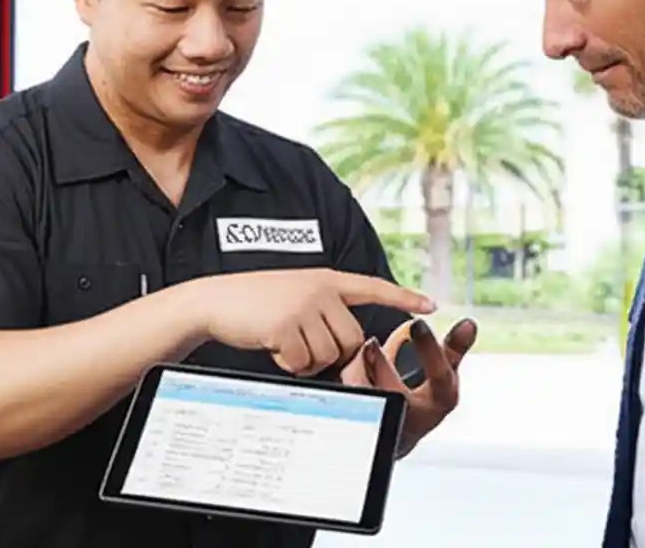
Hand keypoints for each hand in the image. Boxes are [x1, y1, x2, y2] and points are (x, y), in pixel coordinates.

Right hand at [193, 268, 435, 376]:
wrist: (214, 301)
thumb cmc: (253, 304)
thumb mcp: (294, 294)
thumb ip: (323, 309)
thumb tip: (348, 347)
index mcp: (325, 279)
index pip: (372, 286)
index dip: (402, 298)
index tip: (431, 305)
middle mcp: (320, 289)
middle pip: (353, 339)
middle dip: (332, 354)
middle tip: (301, 347)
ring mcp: (304, 306)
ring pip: (329, 355)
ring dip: (307, 360)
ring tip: (282, 342)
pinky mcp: (286, 325)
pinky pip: (303, 363)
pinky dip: (288, 364)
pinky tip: (271, 347)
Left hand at [340, 317, 477, 456]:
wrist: (400, 435)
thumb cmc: (424, 399)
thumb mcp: (444, 375)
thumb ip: (454, 349)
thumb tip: (469, 322)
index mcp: (441, 399)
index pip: (440, 375)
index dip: (429, 350)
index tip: (417, 323)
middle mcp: (416, 415)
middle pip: (398, 393)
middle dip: (384, 368)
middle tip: (372, 342)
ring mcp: (389, 422)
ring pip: (367, 397)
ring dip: (360, 372)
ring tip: (361, 350)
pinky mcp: (366, 426)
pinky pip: (351, 401)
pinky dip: (350, 381)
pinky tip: (349, 367)